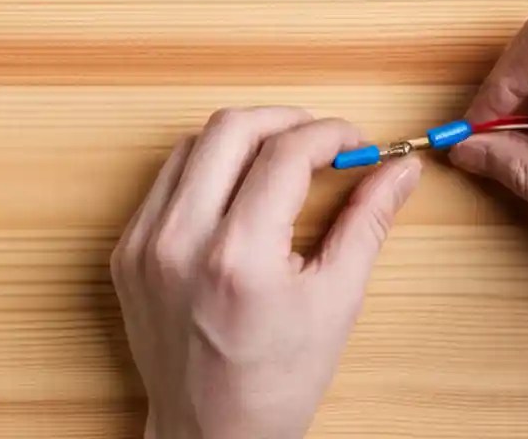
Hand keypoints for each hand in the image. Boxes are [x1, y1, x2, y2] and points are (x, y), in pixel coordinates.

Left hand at [111, 108, 421, 438]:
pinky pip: (165, 182)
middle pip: (231, 128)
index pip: (286, 153)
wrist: (210, 438)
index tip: (356, 143)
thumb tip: (400, 169)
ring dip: (242, 140)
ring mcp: (144, 245)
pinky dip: (206, 170)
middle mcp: (180, 241)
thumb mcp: (336, 301)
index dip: (331, 135)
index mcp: (238, 256)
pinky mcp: (126, 253)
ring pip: (191, 145)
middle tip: (320, 139)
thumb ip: (368, 222)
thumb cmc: (275, 384)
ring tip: (282, 161)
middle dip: (285, 120)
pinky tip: (239, 191)